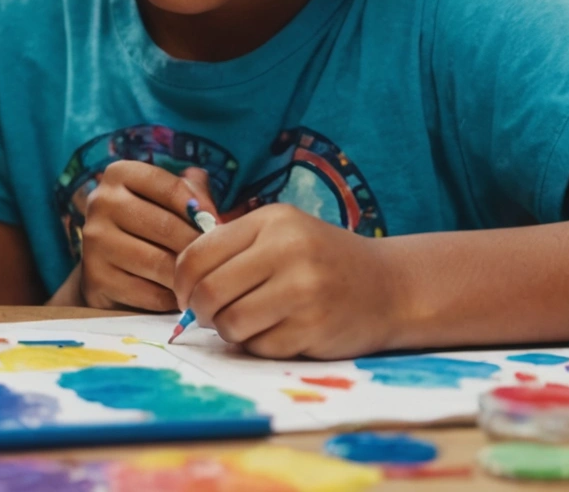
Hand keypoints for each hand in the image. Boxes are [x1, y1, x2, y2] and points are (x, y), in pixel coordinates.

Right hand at [75, 160, 215, 310]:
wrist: (108, 267)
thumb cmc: (149, 226)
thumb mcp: (167, 199)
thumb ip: (193, 193)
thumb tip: (214, 218)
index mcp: (119, 174)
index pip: (171, 187)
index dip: (202, 208)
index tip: (220, 226)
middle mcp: (100, 202)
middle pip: (166, 226)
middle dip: (197, 246)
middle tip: (219, 259)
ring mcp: (94, 241)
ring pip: (159, 263)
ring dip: (187, 275)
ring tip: (203, 278)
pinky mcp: (95, 278)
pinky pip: (148, 292)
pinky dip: (170, 298)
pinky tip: (179, 295)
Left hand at [174, 203, 404, 358]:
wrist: (390, 287)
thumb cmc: (323, 259)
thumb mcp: (281, 230)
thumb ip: (232, 243)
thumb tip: (177, 277)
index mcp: (271, 221)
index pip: (197, 254)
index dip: (181, 282)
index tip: (187, 294)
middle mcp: (287, 251)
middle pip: (209, 293)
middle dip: (201, 311)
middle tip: (211, 316)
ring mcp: (303, 291)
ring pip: (231, 324)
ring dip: (230, 331)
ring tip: (247, 322)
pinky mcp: (315, 328)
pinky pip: (261, 347)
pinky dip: (260, 345)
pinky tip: (279, 331)